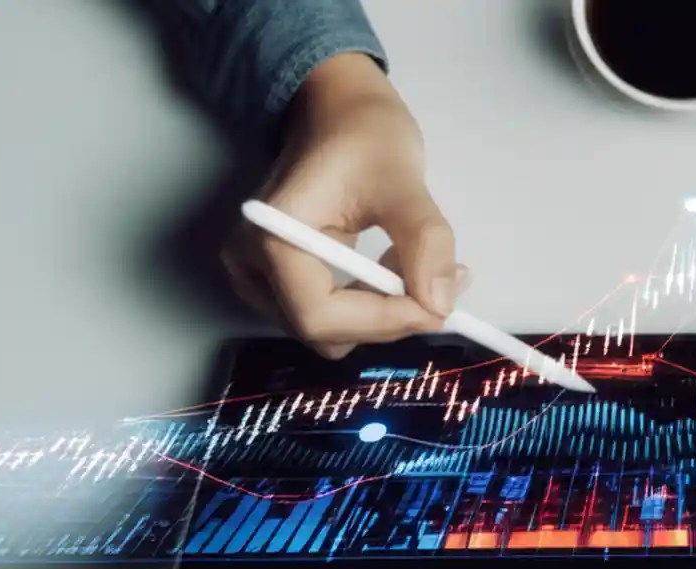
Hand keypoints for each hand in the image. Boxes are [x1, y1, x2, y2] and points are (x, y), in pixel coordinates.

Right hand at [221, 53, 468, 358]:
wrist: (337, 110)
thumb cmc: (363, 133)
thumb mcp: (403, 180)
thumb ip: (424, 242)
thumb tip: (439, 305)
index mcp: (271, 238)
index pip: (319, 316)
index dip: (382, 321)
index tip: (439, 305)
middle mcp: (251, 265)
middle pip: (324, 331)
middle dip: (389, 319)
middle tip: (444, 287)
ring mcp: (259, 276)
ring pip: (331, 331)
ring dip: (384, 313)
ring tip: (416, 265)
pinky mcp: (279, 281)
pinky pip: (331, 317)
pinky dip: (372, 306)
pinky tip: (394, 268)